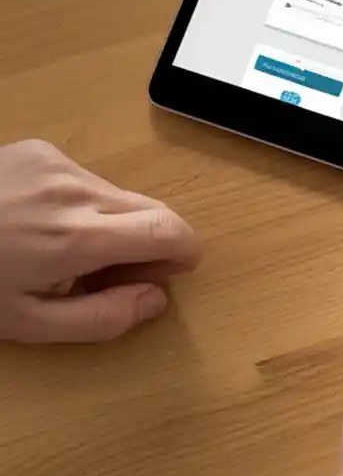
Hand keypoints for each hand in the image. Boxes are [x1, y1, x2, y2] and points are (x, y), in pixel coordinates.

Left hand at [0, 139, 199, 342]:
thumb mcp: (28, 324)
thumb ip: (103, 318)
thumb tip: (154, 300)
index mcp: (77, 238)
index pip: (172, 232)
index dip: (181, 256)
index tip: (163, 275)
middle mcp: (76, 192)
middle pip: (155, 211)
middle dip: (148, 244)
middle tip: (107, 274)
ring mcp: (58, 165)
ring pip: (120, 197)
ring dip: (110, 225)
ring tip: (60, 249)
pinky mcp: (41, 151)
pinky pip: (87, 180)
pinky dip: (80, 204)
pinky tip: (39, 221)